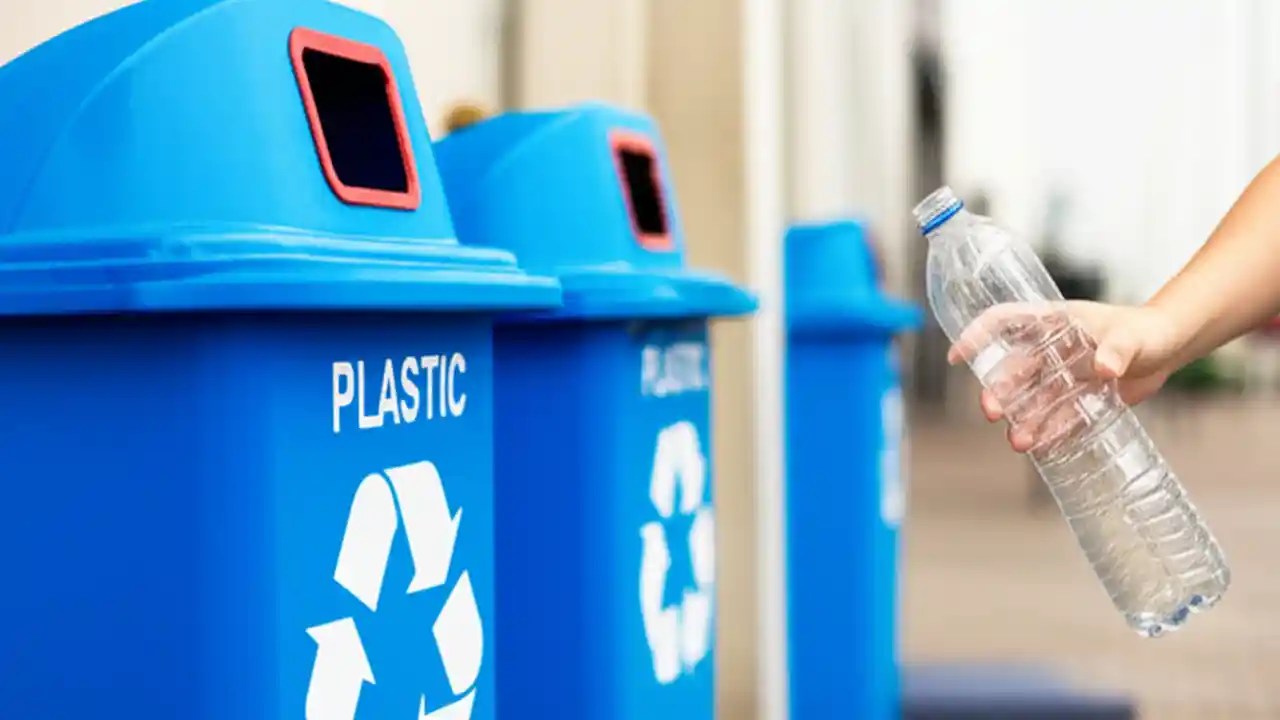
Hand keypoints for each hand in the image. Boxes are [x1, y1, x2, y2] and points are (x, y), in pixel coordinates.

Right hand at [948, 301, 1188, 451]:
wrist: (1170, 348)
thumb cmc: (1147, 331)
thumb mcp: (1132, 338)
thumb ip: (1117, 351)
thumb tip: (1105, 369)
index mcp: (1053, 322)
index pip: (1005, 321)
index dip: (977, 335)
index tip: (958, 356)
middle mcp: (1051, 349)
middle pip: (1013, 368)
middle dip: (999, 390)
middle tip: (992, 412)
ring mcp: (1063, 375)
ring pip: (1033, 399)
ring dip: (1022, 419)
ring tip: (1019, 442)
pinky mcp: (1079, 398)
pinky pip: (1058, 418)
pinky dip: (1049, 432)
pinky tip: (1040, 448)